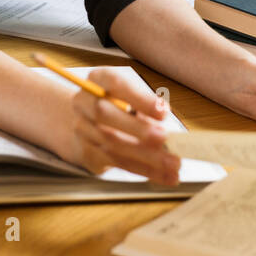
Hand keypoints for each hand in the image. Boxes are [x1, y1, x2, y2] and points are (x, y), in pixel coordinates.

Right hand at [64, 67, 181, 185]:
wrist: (83, 122)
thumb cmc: (115, 104)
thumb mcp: (129, 95)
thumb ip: (146, 107)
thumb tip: (170, 129)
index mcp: (98, 79)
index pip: (115, 84)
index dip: (139, 98)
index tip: (163, 111)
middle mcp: (84, 102)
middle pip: (106, 115)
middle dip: (138, 129)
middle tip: (165, 139)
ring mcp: (82, 129)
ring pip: (113, 144)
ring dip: (146, 156)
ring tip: (172, 163)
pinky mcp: (87, 153)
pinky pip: (118, 163)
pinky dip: (145, 170)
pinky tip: (166, 175)